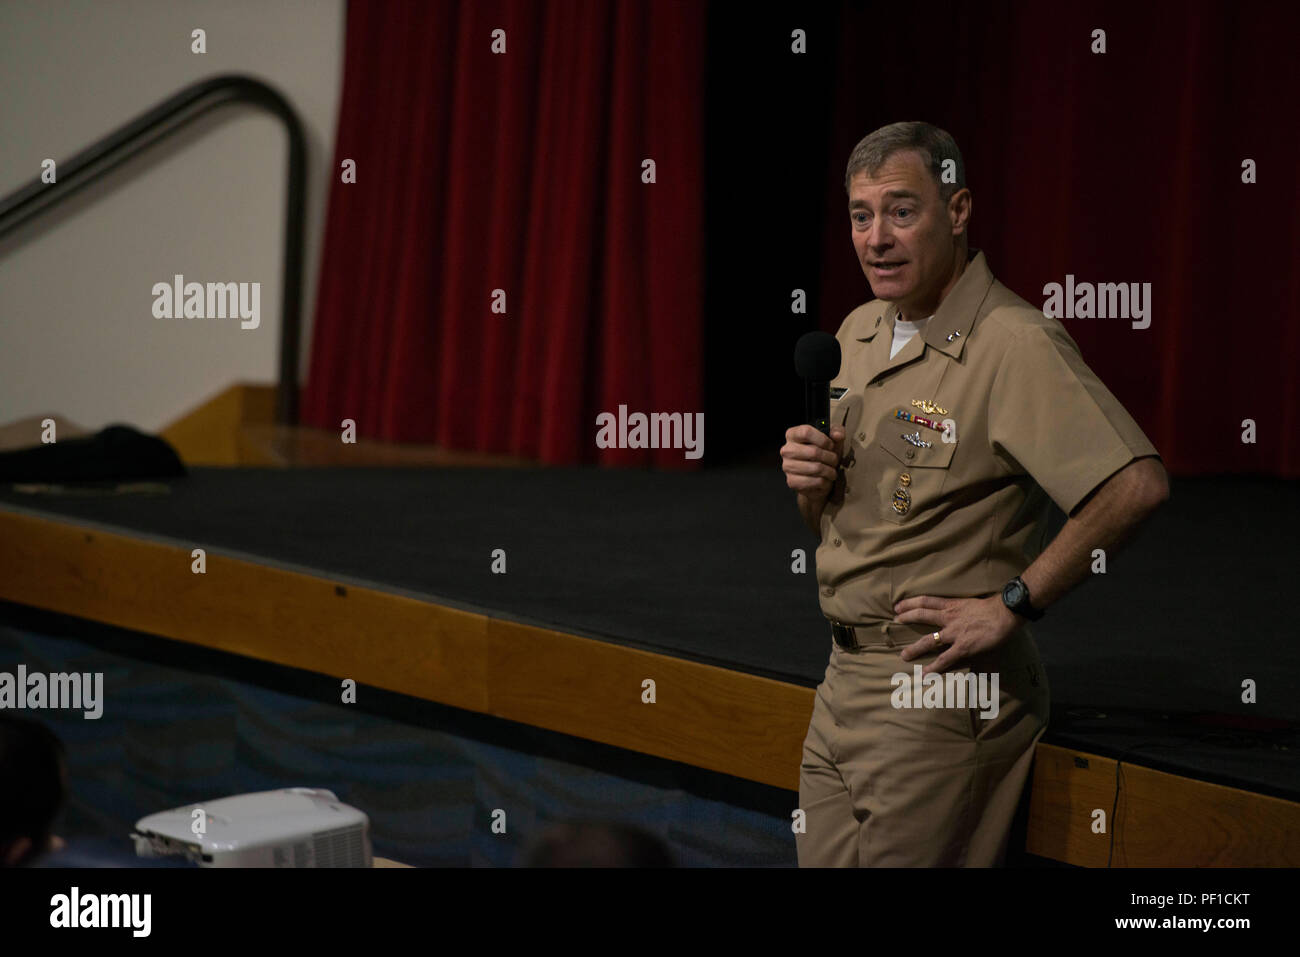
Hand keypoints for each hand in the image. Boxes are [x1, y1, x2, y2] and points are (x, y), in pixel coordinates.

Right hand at [781, 424, 845, 500]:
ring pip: (816, 468)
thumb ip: (837, 432)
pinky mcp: (792, 481)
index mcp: (793, 435)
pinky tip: (825, 479)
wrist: (819, 474)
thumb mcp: (832, 438)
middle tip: (834, 460)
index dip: (823, 439)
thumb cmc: (824, 453)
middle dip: (830, 457)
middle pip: (814, 452)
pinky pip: (815, 481)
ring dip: (830, 471)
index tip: (831, 445)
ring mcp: (787, 466)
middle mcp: (787, 450)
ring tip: (831, 470)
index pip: (806, 432)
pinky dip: (825, 481)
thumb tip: (838, 435)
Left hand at [894, 595, 1018, 674]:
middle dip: (907, 618)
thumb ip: (961, 610)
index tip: (898, 606)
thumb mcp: (971, 604)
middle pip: (922, 615)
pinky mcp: (963, 647)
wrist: (1005, 613)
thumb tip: (958, 615)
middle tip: (895, 622)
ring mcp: (954, 633)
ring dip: (914, 648)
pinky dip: (934, 667)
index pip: (926, 601)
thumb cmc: (993, 608)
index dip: (910, 603)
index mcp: (951, 605)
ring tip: (903, 655)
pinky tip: (925, 674)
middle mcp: (949, 618)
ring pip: (928, 640)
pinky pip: (945, 659)